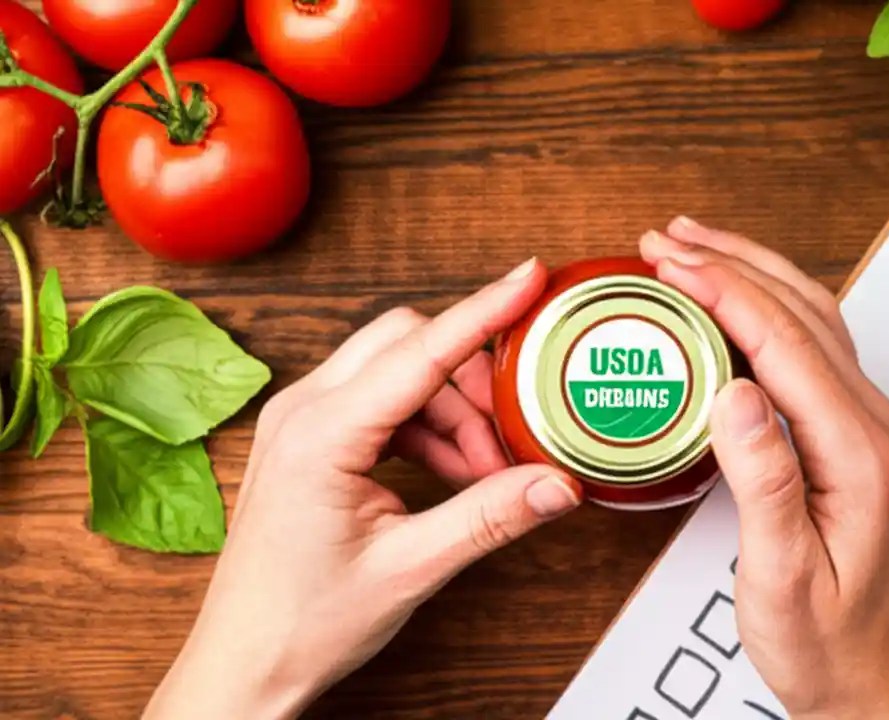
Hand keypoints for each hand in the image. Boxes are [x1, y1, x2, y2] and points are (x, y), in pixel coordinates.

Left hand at [144, 259, 583, 719]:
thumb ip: (488, 517)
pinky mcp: (311, 439)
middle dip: (472, 380)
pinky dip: (429, 427)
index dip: (484, 310)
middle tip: (514, 436)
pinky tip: (452, 474)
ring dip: (453, 410)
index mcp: (321, 435)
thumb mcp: (409, 569)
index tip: (529, 276)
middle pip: (409, 343)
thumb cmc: (302, 624)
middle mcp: (304, 411)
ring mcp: (302, 421)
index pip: (420, 351)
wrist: (244, 665)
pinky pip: (384, 401)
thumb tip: (557, 484)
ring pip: (400, 371)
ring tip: (483, 474)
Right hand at [641, 219, 888, 719]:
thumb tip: (735, 393)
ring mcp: (867, 428)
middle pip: (804, 312)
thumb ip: (765, 480)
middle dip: (730, 263)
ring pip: (814, 321)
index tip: (669, 261)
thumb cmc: (827, 644)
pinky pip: (811, 350)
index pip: (785, 342)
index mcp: (858, 453)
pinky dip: (766, 311)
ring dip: (752, 274)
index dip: (722, 290)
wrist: (866, 683)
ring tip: (693, 247)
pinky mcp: (852, 438)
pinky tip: (731, 306)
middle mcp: (873, 428)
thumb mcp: (784, 575)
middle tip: (664, 239)